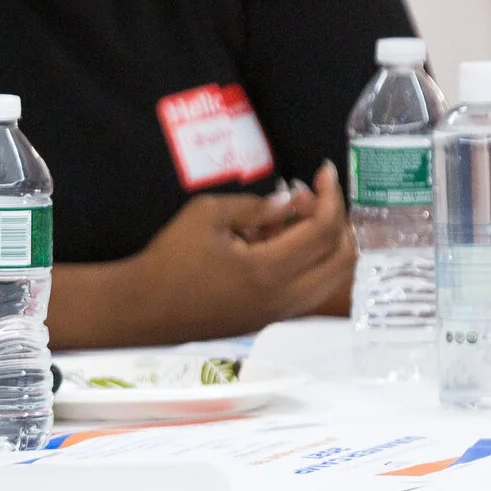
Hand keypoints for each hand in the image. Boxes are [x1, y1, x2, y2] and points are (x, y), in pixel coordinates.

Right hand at [130, 161, 354, 336]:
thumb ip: (253, 206)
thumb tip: (288, 201)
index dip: (331, 196)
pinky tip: (282, 241)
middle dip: (339, 220)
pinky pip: (313, 288)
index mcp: (269, 270)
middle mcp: (286, 297)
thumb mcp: (206, 215)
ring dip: (330, 243)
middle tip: (313, 195)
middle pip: (343, 258)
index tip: (323, 172)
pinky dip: (314, 262)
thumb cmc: (171, 258)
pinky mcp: (272, 318)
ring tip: (299, 217)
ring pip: (333, 278)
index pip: (323, 231)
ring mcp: (281, 312)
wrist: (146, 307)